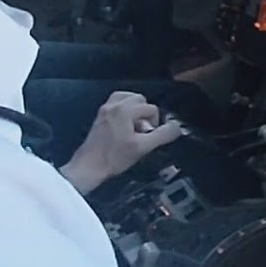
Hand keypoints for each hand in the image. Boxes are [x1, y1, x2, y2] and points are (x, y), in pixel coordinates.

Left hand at [59, 91, 182, 193]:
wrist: (88, 167)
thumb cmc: (114, 158)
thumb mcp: (143, 147)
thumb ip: (163, 135)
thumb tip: (177, 127)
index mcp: (124, 110)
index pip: (151, 108)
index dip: (155, 123)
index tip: (148, 138)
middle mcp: (113, 105)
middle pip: (140, 99)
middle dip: (146, 114)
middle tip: (143, 132)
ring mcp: (105, 109)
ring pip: (128, 98)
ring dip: (136, 109)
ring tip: (136, 126)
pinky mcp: (100, 116)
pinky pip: (116, 103)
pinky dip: (125, 110)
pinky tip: (125, 126)